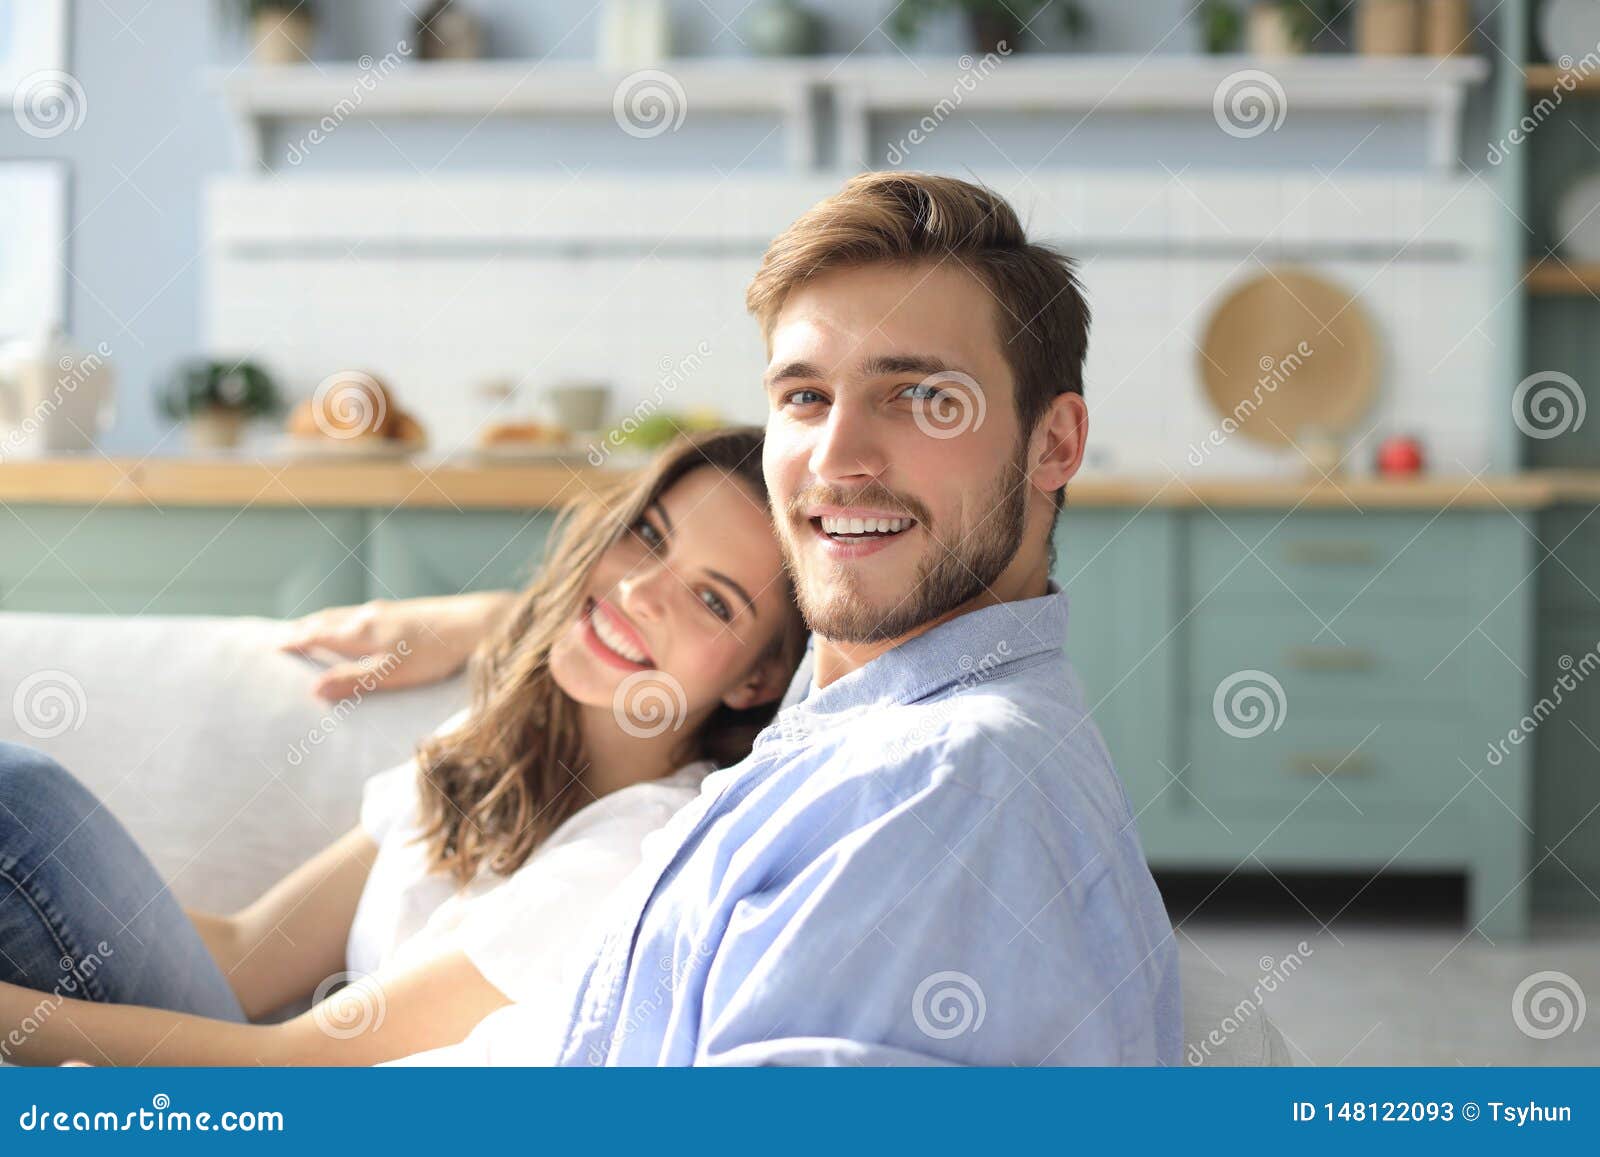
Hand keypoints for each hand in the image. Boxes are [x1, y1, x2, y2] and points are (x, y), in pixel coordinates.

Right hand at [279, 593, 514, 701]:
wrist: (475, 623)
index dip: (294, 641)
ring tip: (307, 629)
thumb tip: (313, 689)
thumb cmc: (435, 653)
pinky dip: (342, 620)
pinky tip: (352, 626)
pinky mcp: (402, 612)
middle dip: (301, 628)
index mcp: (361, 631)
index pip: (317, 635)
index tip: (271, 646)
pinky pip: (359, 614)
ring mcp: (386, 611)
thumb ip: (354, 680)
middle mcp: (368, 616)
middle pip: (325, 620)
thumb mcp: (393, 673)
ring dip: (320, 622)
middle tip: (279, 637)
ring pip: (342, 614)